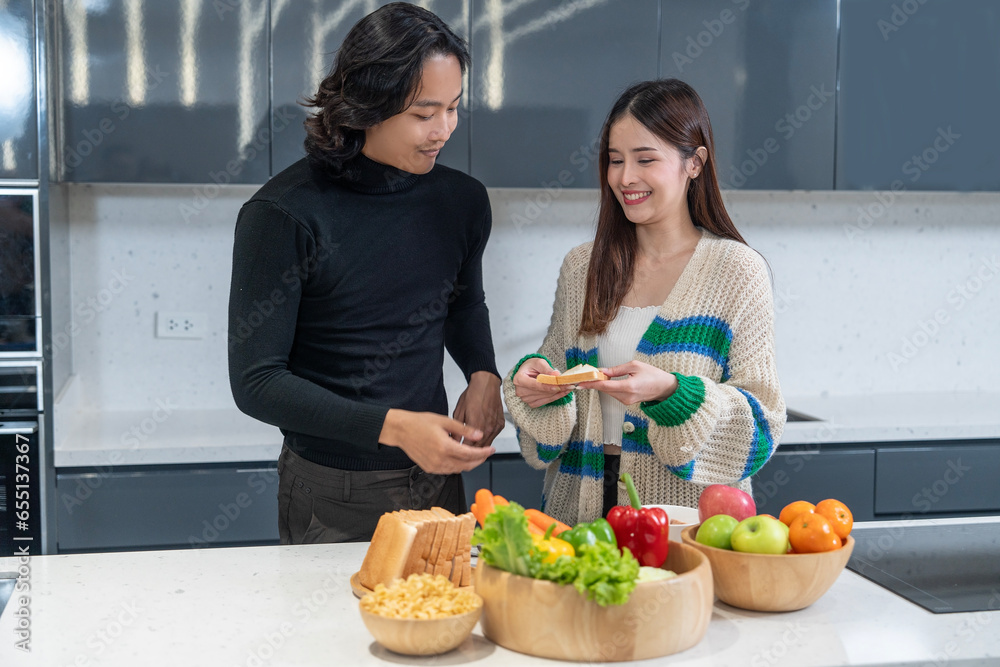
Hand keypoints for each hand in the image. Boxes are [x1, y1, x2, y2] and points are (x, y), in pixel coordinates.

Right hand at [379, 409, 493, 473]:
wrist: (400, 430)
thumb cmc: (419, 423)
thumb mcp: (445, 421)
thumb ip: (464, 430)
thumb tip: (479, 435)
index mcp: (445, 447)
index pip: (471, 454)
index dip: (484, 453)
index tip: (492, 449)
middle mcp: (440, 460)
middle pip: (467, 465)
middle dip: (479, 460)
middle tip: (486, 452)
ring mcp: (434, 466)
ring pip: (458, 470)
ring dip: (469, 463)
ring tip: (475, 454)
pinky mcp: (429, 468)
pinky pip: (448, 470)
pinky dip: (458, 466)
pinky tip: (460, 457)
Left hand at [453, 371, 504, 447]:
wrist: (486, 383)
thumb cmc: (473, 394)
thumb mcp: (459, 411)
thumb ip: (456, 429)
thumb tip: (453, 440)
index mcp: (477, 425)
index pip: (468, 447)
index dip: (461, 452)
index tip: (456, 452)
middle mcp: (488, 428)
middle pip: (479, 449)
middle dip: (470, 453)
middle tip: (462, 454)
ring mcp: (496, 427)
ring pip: (487, 444)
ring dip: (479, 448)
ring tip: (470, 449)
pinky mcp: (501, 425)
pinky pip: (493, 437)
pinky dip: (486, 440)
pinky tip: (479, 438)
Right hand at [512, 357, 573, 407]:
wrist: (528, 372)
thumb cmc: (532, 366)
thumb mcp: (539, 363)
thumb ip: (547, 369)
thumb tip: (556, 375)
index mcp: (519, 379)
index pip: (536, 385)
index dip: (548, 386)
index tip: (559, 386)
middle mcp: (520, 391)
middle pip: (541, 392)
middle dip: (556, 388)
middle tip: (569, 385)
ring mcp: (525, 398)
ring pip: (545, 397)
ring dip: (558, 393)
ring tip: (568, 387)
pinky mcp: (531, 403)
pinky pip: (545, 402)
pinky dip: (555, 397)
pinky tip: (563, 392)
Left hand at [577, 361, 677, 405]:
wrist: (665, 388)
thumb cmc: (653, 375)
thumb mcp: (634, 366)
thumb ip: (616, 370)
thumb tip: (602, 371)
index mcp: (628, 386)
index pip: (605, 386)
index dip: (591, 384)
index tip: (581, 382)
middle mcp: (627, 397)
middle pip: (605, 390)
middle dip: (595, 383)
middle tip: (585, 375)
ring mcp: (627, 401)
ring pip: (609, 392)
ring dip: (603, 385)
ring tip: (597, 376)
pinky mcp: (628, 402)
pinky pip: (614, 394)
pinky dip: (610, 388)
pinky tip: (608, 382)